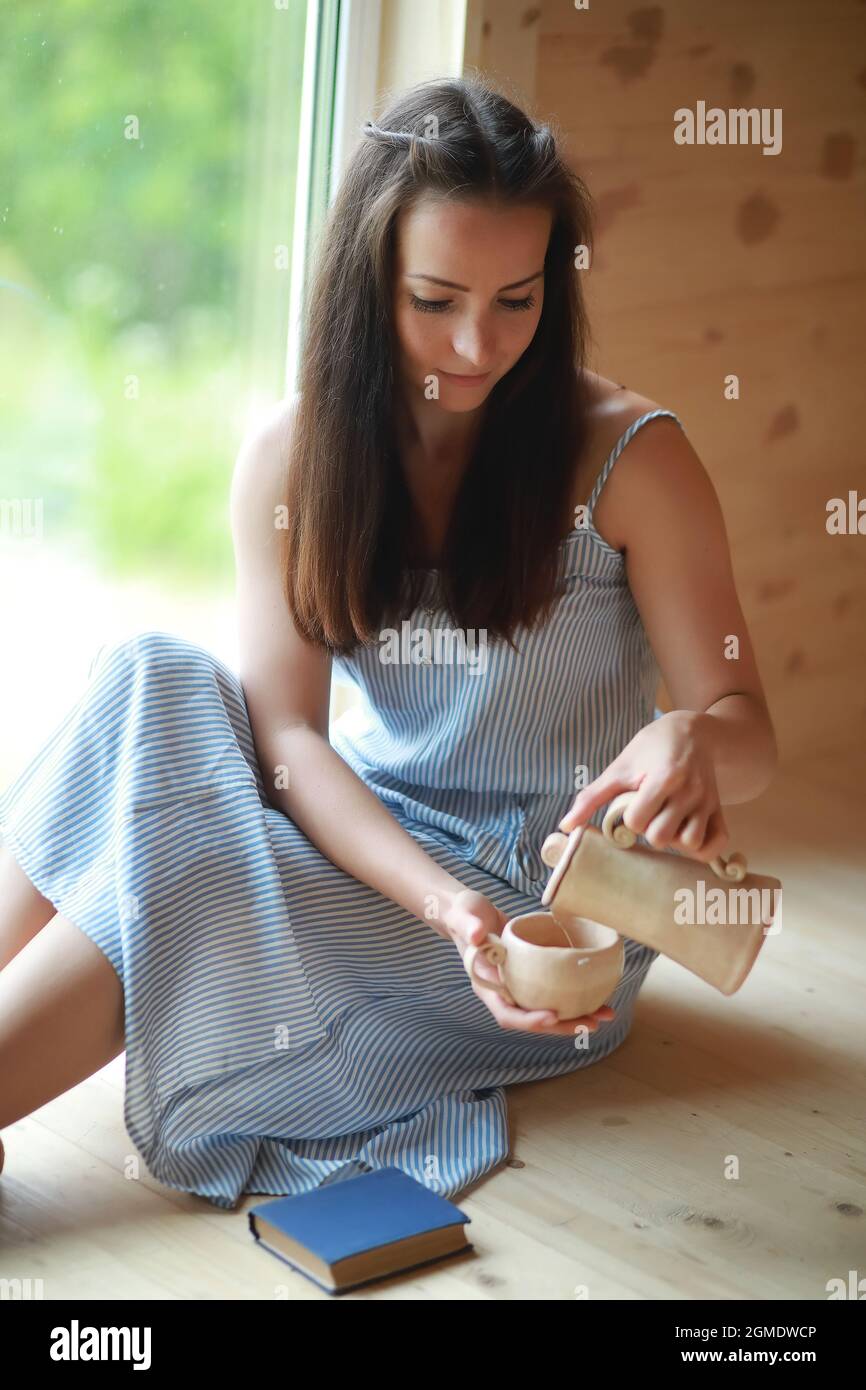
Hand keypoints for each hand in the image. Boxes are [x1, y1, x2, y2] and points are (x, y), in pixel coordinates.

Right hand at [442, 887, 616, 1038]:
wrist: (472, 914)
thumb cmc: (465, 915)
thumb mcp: (464, 916)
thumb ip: (469, 925)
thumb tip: (477, 934)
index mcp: (487, 986)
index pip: (507, 1013)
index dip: (528, 1020)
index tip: (551, 1016)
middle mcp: (504, 993)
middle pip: (533, 1019)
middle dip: (562, 1026)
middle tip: (591, 1024)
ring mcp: (519, 987)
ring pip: (547, 1011)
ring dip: (575, 1018)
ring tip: (603, 1015)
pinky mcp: (532, 978)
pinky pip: (553, 994)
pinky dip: (575, 998)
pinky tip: (598, 996)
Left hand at [559, 710, 729, 861]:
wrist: (693, 731)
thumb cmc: (650, 748)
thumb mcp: (619, 768)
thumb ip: (591, 797)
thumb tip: (565, 826)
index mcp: (664, 778)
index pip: (638, 822)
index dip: (629, 820)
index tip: (630, 808)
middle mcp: (688, 792)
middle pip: (662, 838)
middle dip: (649, 832)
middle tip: (648, 817)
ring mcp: (706, 803)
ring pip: (690, 844)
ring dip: (674, 840)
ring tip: (666, 825)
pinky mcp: (719, 810)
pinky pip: (717, 843)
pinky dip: (702, 848)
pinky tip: (685, 835)